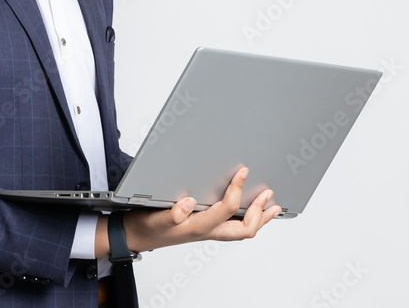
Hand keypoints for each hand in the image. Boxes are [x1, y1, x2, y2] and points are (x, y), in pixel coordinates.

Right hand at [119, 166, 280, 253]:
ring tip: (272, 205)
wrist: (136, 236)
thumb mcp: (154, 218)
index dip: (237, 190)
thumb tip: (188, 203)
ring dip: (259, 218)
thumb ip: (171, 214)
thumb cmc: (146, 226)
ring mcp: (209, 231)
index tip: (243, 172)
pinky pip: (234, 228)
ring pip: (242, 230)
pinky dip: (249, 219)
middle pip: (244, 229)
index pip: (226, 209)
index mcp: (198, 226)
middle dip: (259, 212)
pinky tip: (251, 210)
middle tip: (268, 194)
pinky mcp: (206, 228)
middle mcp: (207, 231)